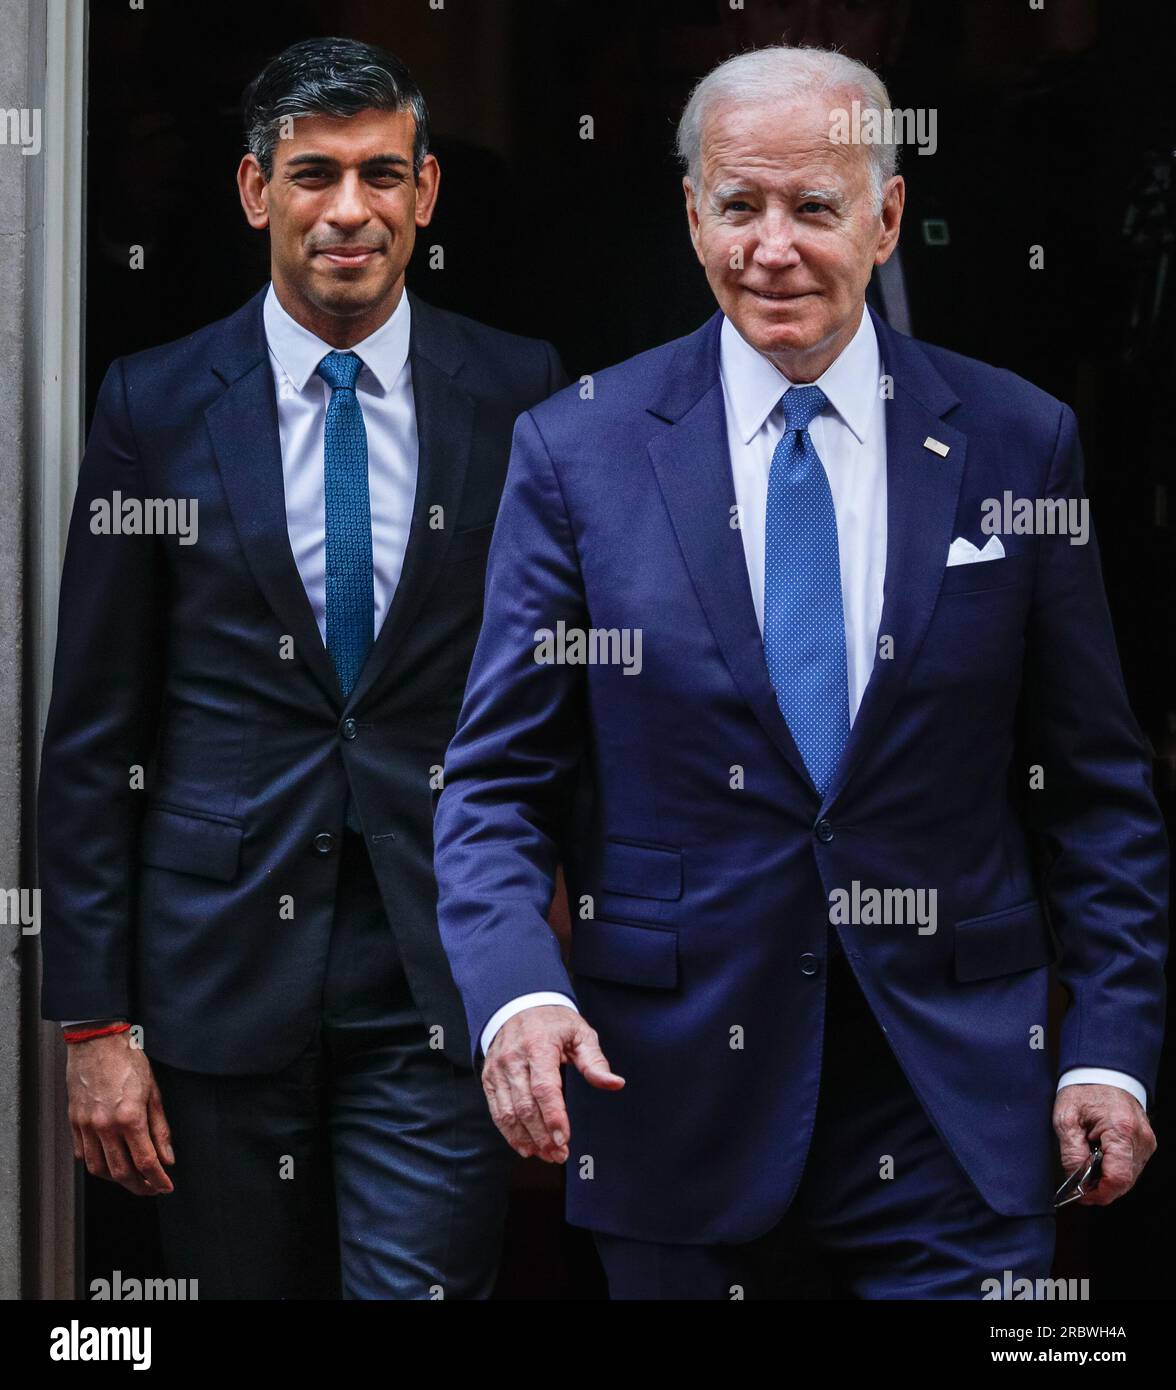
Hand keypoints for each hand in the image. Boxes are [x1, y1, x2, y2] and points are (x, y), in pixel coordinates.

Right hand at [66, 1032, 175, 1195]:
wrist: (98, 1042)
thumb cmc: (128, 1061)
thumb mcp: (154, 1093)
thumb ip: (161, 1129)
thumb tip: (168, 1158)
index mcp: (130, 1117)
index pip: (146, 1162)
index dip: (158, 1180)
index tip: (166, 1186)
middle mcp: (105, 1126)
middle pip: (122, 1172)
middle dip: (139, 1186)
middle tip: (152, 1189)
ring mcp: (86, 1126)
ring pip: (100, 1169)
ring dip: (118, 1180)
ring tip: (133, 1180)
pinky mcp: (74, 1122)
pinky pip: (83, 1155)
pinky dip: (98, 1166)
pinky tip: (111, 1164)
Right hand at [482, 1005, 623, 1161]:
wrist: (518, 1004)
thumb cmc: (553, 1022)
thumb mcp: (580, 1033)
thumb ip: (595, 1062)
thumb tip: (616, 1084)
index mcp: (538, 1045)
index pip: (544, 1088)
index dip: (553, 1116)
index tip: (565, 1139)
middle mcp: (513, 1058)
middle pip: (525, 1106)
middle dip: (543, 1136)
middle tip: (560, 1154)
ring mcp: (497, 1069)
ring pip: (508, 1113)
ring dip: (527, 1139)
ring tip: (546, 1155)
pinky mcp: (488, 1078)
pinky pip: (497, 1111)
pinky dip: (509, 1133)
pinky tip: (525, 1147)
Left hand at [1053, 1083, 1155, 1205]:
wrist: (1103, 1070)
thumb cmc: (1084, 1090)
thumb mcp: (1066, 1118)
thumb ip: (1071, 1152)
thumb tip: (1077, 1180)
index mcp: (1121, 1130)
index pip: (1118, 1178)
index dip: (1099, 1193)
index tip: (1082, 1195)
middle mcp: (1140, 1138)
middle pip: (1125, 1181)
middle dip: (1101, 1187)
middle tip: (1079, 1182)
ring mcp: (1147, 1141)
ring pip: (1129, 1177)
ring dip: (1108, 1178)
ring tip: (1088, 1162)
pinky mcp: (1146, 1143)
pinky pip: (1132, 1166)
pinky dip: (1115, 1168)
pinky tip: (1100, 1157)